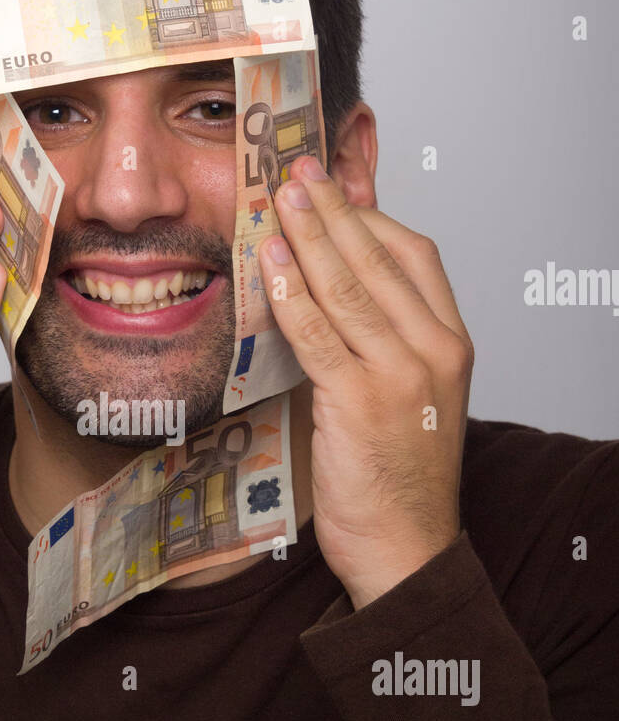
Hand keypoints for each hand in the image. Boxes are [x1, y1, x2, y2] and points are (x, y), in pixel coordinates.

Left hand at [258, 153, 472, 609]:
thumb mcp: (405, 396)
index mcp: (451, 343)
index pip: (414, 256)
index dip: (369, 215)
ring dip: (307, 238)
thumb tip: (325, 287)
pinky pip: (318, 334)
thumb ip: (375, 340)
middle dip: (331, 210)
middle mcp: (434, 350)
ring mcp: (400, 374)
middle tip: (296, 172)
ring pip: (347, 288)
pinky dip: (291, 294)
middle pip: (378, 259)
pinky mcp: (360, 402)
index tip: (332, 188)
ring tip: (278, 202)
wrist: (405, 547)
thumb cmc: (398, 476)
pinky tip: (269, 266)